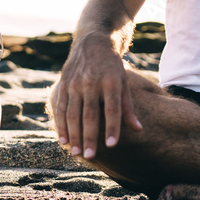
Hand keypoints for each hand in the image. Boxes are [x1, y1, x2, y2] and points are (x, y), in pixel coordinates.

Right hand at [49, 33, 141, 159]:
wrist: (93, 43)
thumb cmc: (113, 67)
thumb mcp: (124, 82)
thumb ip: (128, 108)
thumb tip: (138, 130)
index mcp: (111, 81)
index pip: (112, 108)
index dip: (112, 127)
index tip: (112, 145)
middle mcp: (92, 82)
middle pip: (90, 114)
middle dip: (90, 136)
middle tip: (90, 156)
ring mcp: (75, 83)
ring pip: (73, 113)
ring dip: (74, 135)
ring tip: (77, 153)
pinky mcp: (63, 85)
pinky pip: (61, 108)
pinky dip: (61, 125)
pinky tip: (63, 140)